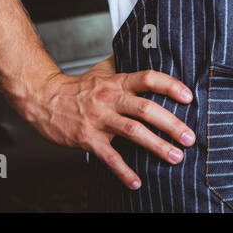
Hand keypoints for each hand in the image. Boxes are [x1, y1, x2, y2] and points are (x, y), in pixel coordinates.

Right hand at [17, 56, 195, 189]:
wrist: (43, 99)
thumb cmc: (78, 87)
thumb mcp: (102, 70)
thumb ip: (125, 65)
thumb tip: (146, 51)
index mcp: (118, 82)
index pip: (148, 79)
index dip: (170, 86)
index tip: (189, 97)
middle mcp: (111, 99)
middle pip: (146, 109)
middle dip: (171, 124)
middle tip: (189, 137)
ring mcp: (100, 120)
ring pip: (133, 132)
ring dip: (157, 146)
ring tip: (176, 157)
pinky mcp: (88, 140)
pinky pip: (110, 158)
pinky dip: (124, 171)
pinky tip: (137, 182)